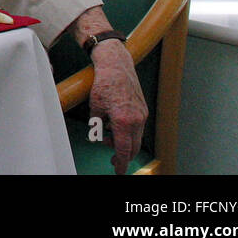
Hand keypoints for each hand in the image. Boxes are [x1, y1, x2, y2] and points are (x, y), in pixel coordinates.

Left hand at [88, 40, 148, 173]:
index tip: (118, 171)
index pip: (124, 150)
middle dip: (122, 155)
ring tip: (108, 134)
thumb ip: (97, 125)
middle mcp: (136, 119)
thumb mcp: (94, 106)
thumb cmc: (104, 83)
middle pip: (133, 147)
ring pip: (136, 138)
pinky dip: (128, 131)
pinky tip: (115, 124)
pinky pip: (137, 127)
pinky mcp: (143, 109)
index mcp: (123, 120)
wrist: (117, 65)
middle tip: (112, 160)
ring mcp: (142, 114)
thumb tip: (97, 136)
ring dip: (124, 142)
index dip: (121, 163)